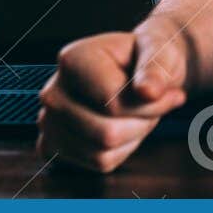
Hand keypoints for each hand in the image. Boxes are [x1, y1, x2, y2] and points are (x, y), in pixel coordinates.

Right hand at [37, 18, 190, 172]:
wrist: (139, 68)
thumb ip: (157, 66)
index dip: (150, 104)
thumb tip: (148, 92)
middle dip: (141, 122)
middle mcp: (53, 93)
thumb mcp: (161, 49)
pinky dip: (121, 149)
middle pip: (106, 135)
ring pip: (102, 153)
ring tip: (136, 110)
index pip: (113, 104)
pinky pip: (98, 163)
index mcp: (73, 60)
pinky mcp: (53, 145)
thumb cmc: (148, 56)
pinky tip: (123, 123)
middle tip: (149, 102)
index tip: (164, 91)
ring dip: (133, 135)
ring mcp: (48, 122)